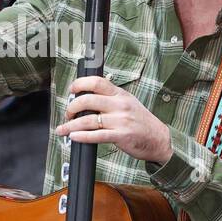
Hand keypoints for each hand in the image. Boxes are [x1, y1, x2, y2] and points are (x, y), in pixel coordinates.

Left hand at [54, 75, 171, 165]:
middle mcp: (120, 105)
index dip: (80, 83)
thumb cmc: (141, 121)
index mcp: (120, 94)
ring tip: (63, 129)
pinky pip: (96, 135)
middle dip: (72, 107)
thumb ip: (110, 99)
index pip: (97, 82)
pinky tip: (73, 136)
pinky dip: (82, 136)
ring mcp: (120, 120)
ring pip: (88, 120)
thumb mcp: (128, 103)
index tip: (71, 89)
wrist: (158, 138)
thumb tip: (86, 98)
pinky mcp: (121, 136)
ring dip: (71, 125)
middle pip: (88, 100)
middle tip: (67, 113)